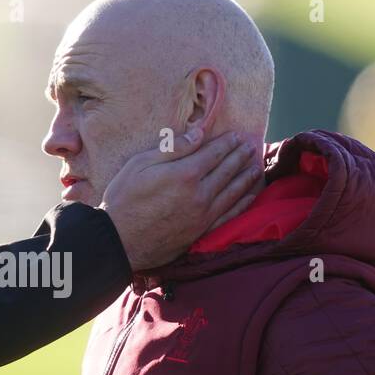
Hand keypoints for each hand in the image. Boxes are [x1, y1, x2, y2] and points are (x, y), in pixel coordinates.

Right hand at [99, 127, 262, 271]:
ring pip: (234, 192)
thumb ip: (172, 148)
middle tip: (251, 147)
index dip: (227, 143)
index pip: (215, 153)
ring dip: (246, 177)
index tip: (237, 135)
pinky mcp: (202, 232)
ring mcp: (204, 214)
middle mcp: (200, 193)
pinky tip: (250, 196)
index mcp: (185, 173)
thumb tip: (198, 133)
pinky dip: (243, 203)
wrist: (119, 241)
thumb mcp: (140, 165)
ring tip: (256, 167)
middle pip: (228, 170)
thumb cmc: (124, 199)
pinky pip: (230, 214)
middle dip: (241, 156)